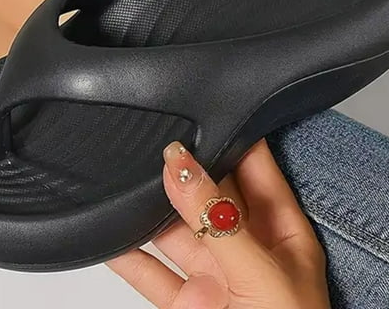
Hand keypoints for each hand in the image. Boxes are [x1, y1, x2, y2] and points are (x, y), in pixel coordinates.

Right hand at [109, 140, 330, 307]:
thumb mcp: (259, 277)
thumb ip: (218, 221)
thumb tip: (182, 163)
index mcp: (282, 232)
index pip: (255, 165)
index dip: (232, 131)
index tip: (199, 101)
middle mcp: (246, 249)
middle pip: (208, 191)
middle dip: (181, 165)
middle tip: (150, 134)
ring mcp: (214, 278)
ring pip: (173, 227)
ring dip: (147, 206)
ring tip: (120, 173)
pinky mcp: (185, 306)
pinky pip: (149, 271)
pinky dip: (126, 253)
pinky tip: (106, 233)